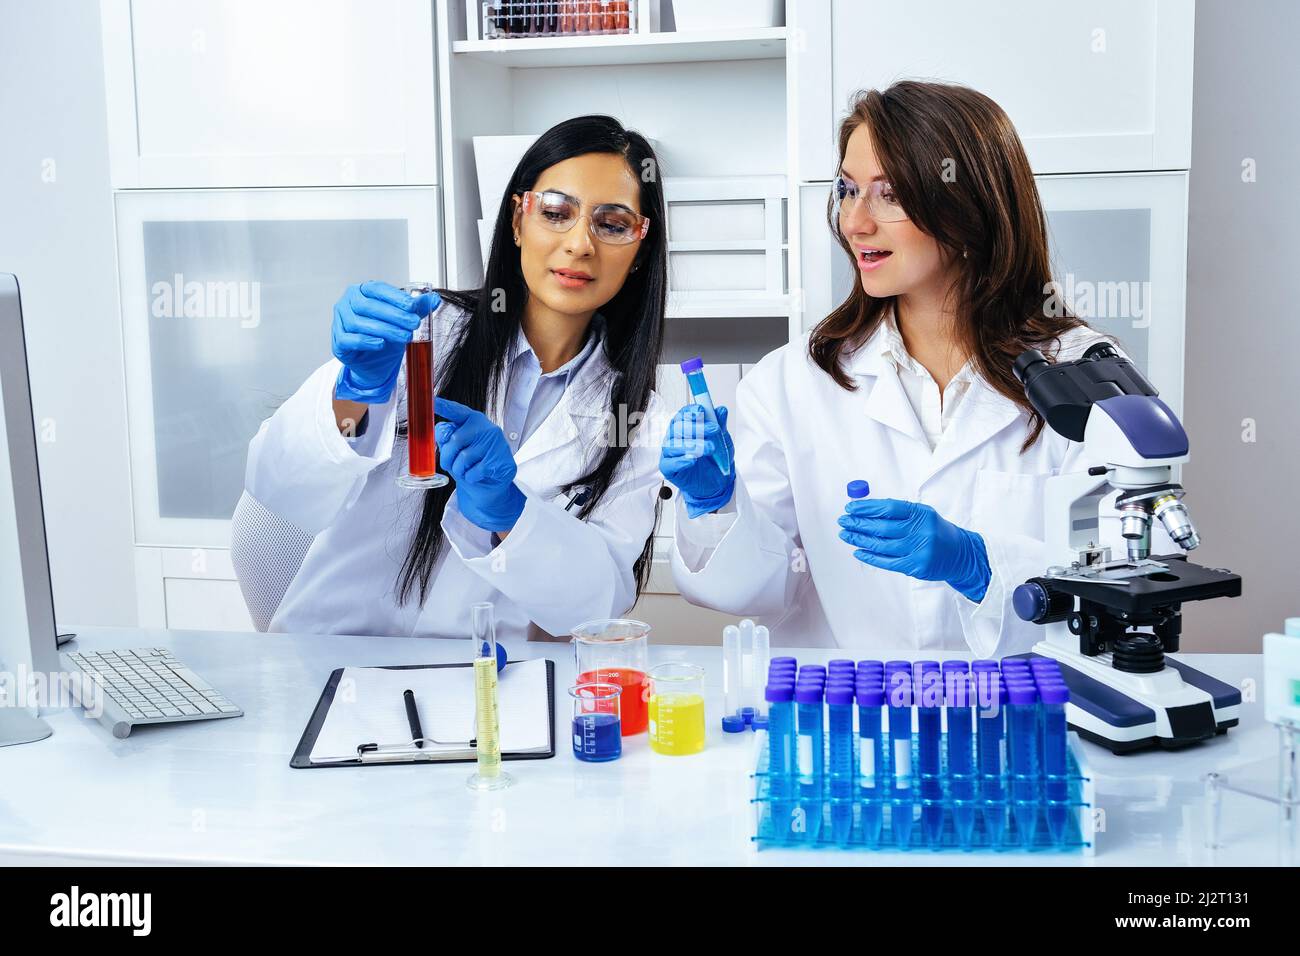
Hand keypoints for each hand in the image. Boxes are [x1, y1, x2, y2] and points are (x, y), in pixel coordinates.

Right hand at [332, 281, 438, 401]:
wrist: (372, 360)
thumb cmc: (384, 333)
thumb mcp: (402, 318)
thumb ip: (417, 307)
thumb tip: (435, 299)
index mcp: (362, 291)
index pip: (377, 289)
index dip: (395, 297)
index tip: (413, 306)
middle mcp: (347, 303)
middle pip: (368, 306)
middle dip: (394, 315)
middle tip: (414, 324)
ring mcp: (339, 321)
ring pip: (359, 323)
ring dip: (385, 330)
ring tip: (405, 337)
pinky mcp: (338, 341)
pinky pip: (349, 339)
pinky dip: (366, 341)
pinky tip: (381, 344)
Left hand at [434, 397, 525, 532]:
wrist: (491, 484)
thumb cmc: (471, 463)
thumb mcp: (456, 448)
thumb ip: (446, 438)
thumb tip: (441, 434)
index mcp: (473, 420)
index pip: (456, 411)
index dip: (444, 406)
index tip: (432, 400)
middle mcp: (486, 427)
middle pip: (454, 440)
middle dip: (447, 457)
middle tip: (450, 465)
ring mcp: (495, 442)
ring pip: (463, 458)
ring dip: (459, 470)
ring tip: (465, 471)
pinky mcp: (500, 459)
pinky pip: (474, 471)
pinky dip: (470, 477)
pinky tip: (476, 475)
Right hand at [659, 404, 735, 517]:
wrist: (717, 482)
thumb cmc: (715, 459)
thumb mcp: (722, 441)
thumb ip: (720, 425)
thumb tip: (721, 410)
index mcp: (685, 427)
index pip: (683, 414)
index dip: (691, 411)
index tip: (702, 411)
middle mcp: (675, 437)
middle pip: (677, 427)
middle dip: (696, 428)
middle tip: (714, 430)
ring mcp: (670, 453)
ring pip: (672, 445)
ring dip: (692, 445)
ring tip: (708, 449)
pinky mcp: (668, 468)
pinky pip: (669, 463)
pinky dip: (680, 461)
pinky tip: (692, 460)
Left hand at [837, 496, 990, 602]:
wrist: (960, 554)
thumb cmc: (935, 531)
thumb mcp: (923, 515)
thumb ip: (899, 513)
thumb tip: (866, 510)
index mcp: (921, 513)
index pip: (888, 508)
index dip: (867, 508)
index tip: (850, 508)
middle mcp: (920, 530)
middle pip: (882, 527)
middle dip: (858, 524)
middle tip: (843, 521)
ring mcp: (918, 550)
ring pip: (881, 545)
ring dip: (859, 540)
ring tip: (845, 535)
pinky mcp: (915, 566)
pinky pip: (887, 562)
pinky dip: (870, 557)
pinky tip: (858, 551)